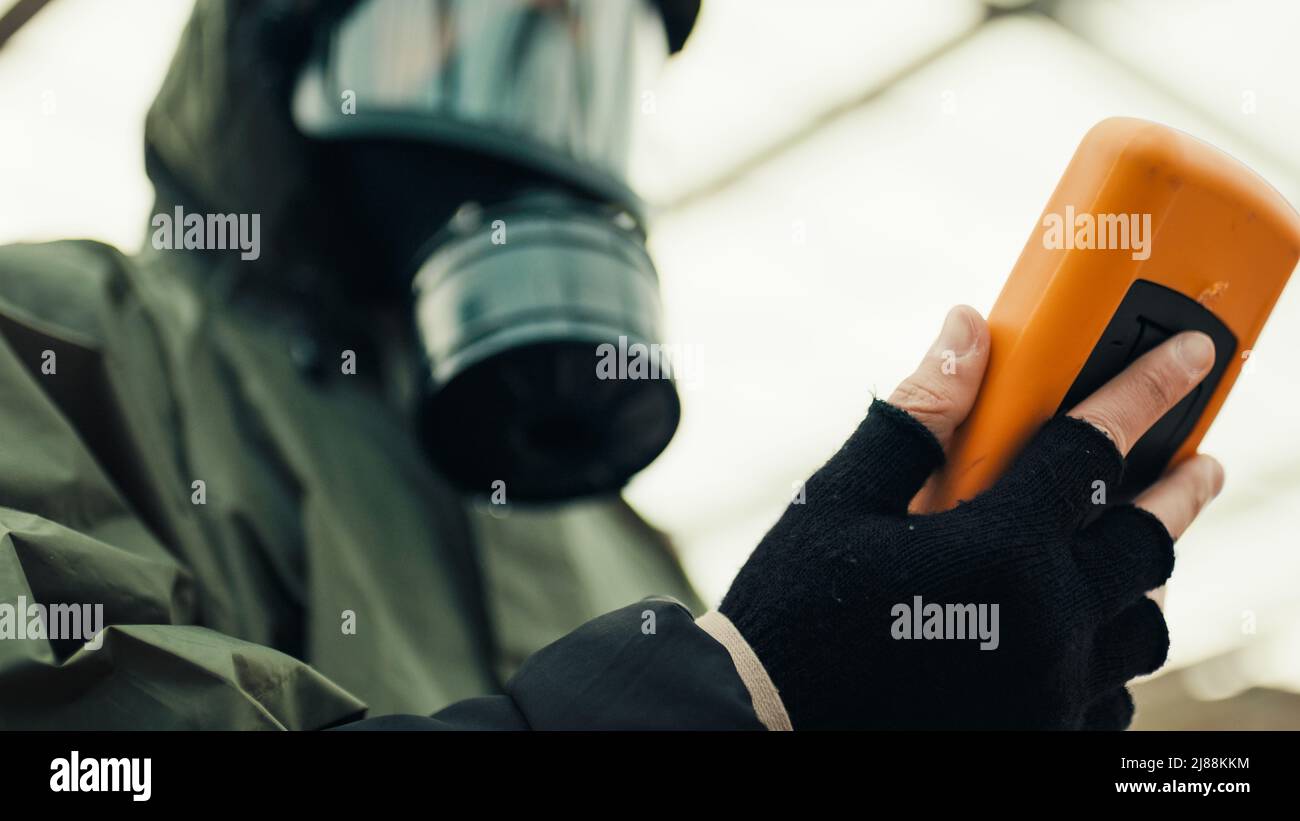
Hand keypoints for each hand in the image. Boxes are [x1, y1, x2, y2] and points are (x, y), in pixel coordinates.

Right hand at [719, 306, 1222, 728]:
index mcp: (997, 551)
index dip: (1148, 389)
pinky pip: (1113, 696)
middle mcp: (1044, 625)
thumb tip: (966, 330)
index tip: (1190, 359)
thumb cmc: (795, 609)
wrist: (765, 724)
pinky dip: (1109, 653)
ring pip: (1142, 624)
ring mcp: (1049, 693)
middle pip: (1146, 541)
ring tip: (1130, 549)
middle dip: (1178, 490)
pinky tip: (1078, 631)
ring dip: (1143, 576)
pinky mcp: (1039, 740)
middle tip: (1193, 463)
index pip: (1094, 447)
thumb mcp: (841, 499)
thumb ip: (918, 414)